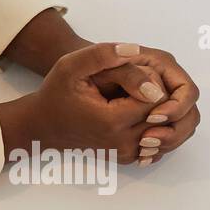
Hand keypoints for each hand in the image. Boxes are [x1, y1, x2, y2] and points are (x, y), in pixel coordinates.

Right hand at [0, 43, 199, 166]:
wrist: (44, 126)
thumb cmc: (56, 94)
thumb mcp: (71, 66)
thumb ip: (102, 55)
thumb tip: (136, 51)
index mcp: (112, 121)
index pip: (157, 98)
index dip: (149, 81)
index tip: (128, 74)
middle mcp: (124, 143)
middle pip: (164, 115)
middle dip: (155, 96)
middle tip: (131, 85)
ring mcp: (128, 154)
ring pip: (165, 130)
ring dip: (157, 110)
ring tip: (131, 97)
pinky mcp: (130, 158)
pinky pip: (158, 140)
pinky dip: (154, 124)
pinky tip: (133, 111)